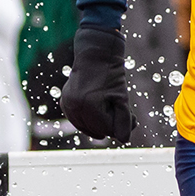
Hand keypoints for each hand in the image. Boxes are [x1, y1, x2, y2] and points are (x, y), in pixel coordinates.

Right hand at [61, 24, 134, 142]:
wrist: (94, 55)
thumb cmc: (111, 75)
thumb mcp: (122, 98)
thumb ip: (124, 121)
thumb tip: (123, 140)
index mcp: (88, 106)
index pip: (108, 130)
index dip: (122, 124)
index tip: (130, 114)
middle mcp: (74, 107)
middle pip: (97, 131)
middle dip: (111, 123)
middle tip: (120, 107)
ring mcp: (67, 106)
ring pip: (88, 128)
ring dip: (101, 121)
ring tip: (108, 105)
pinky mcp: (64, 104)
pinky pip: (79, 121)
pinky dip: (90, 118)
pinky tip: (98, 107)